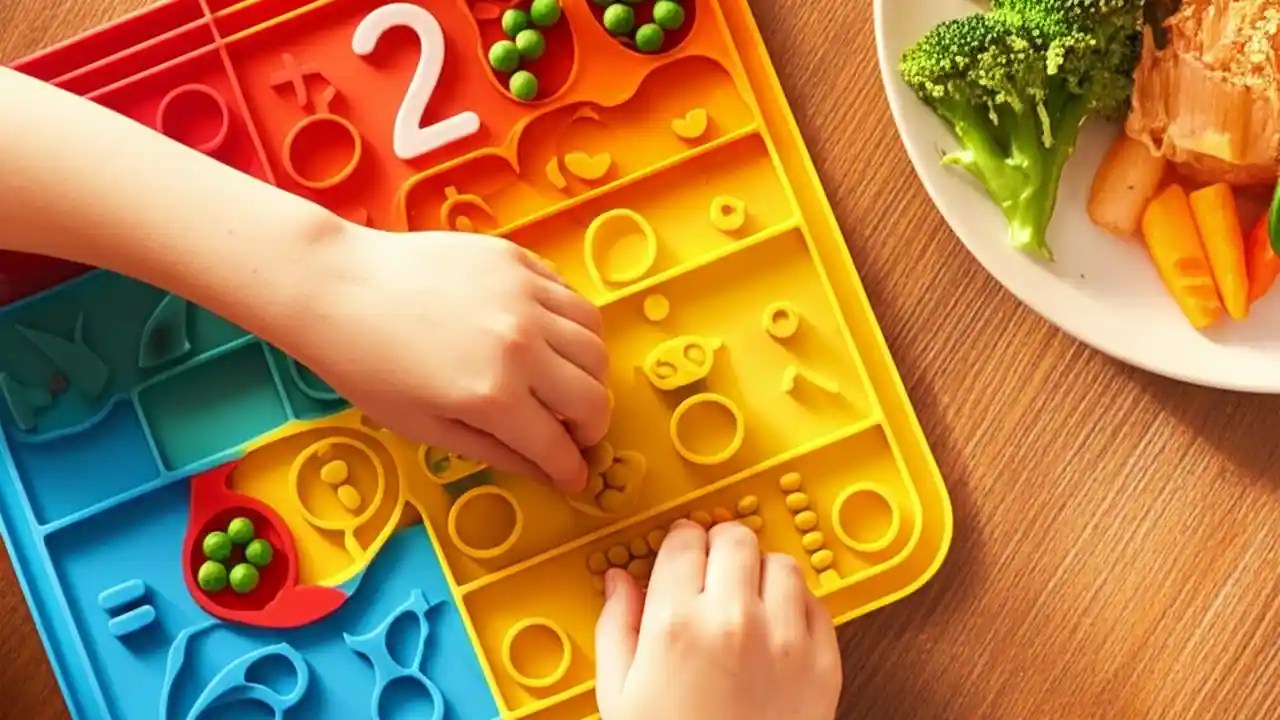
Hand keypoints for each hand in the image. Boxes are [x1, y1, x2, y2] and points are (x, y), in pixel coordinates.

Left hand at [290, 224, 608, 491]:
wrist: (338, 288)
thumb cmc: (368, 364)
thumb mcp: (426, 428)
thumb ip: (496, 451)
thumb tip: (546, 471)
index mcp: (493, 396)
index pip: (560, 446)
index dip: (571, 470)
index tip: (573, 477)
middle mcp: (521, 345)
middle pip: (594, 396)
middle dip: (591, 428)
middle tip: (573, 435)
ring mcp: (525, 297)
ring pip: (595, 343)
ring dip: (590, 375)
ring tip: (566, 386)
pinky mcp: (519, 262)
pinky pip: (573, 300)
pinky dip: (575, 328)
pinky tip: (551, 341)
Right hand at [595, 520, 841, 719]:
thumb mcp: (620, 696)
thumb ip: (617, 626)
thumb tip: (619, 582)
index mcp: (676, 623)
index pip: (684, 540)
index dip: (680, 542)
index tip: (681, 552)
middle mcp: (734, 620)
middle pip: (737, 538)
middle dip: (721, 546)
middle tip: (714, 568)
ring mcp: (785, 640)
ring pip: (783, 564)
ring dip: (763, 572)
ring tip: (748, 598)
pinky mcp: (824, 663)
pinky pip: (818, 605)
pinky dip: (799, 607)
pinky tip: (778, 627)